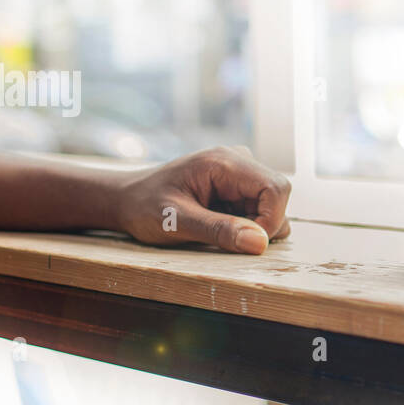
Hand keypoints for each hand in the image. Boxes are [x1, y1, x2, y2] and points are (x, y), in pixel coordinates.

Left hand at [116, 147, 290, 253]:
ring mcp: (239, 173)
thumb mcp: (176, 222)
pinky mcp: (236, 187)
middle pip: (278, 197)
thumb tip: (261, 243)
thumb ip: (219, 230)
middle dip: (262, 225)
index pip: (276, 188)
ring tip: (213, 229)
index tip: (249, 243)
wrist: (126, 199)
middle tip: (225, 239)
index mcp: (224, 162)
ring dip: (252, 227)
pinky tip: (215, 225)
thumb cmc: (144, 207)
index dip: (271, 219)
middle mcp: (237, 161)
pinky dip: (244, 225)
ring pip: (271, 206)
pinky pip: (258, 210)